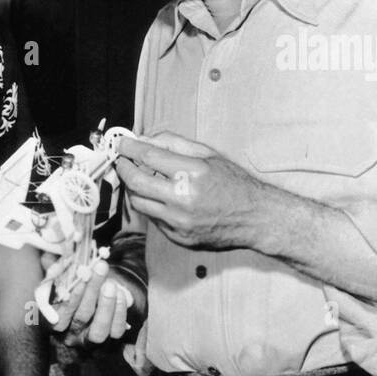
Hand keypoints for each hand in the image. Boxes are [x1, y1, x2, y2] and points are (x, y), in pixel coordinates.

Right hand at [39, 252, 143, 346]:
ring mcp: (90, 341)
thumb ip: (57, 270)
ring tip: (110, 283)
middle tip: (99, 268)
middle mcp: (70, 336)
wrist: (93, 295)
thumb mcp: (60, 276)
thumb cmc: (72, 284)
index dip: (69, 300)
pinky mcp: (111, 340)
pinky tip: (118, 292)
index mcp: (52, 324)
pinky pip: (116, 330)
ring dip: (106, 304)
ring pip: (99, 331)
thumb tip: (57, 259)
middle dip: (91, 291)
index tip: (79, 278)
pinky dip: (119, 311)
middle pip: (80, 318)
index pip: (57, 318)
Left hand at [116, 132, 274, 250]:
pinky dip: (150, 205)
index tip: (121, 144)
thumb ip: (174, 143)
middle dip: (124, 168)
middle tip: (122, 161)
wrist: (254, 217)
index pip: (149, 157)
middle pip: (136, 181)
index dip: (130, 148)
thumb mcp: (208, 154)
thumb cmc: (233, 183)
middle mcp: (183, 198)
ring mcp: (179, 221)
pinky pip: (152, 218)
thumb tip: (144, 139)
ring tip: (140, 178)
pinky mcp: (178, 236)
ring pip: (138, 202)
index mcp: (193, 173)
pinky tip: (159, 197)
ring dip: (134, 188)